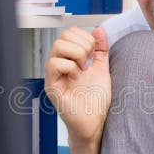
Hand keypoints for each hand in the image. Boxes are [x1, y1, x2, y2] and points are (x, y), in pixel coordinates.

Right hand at [44, 26, 110, 143]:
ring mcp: (53, 75)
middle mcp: (58, 65)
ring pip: (58, 46)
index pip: (69, 33)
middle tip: (88, 63)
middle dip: (82, 45)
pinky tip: (77, 77)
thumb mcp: (102, 69)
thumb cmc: (95, 101)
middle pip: (63, 36)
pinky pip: (54, 64)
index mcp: (69, 59)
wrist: (94, 123)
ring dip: (77, 55)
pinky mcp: (51, 86)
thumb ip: (100, 50)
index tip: (93, 54)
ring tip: (83, 70)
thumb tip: (99, 30)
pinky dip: (70, 67)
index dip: (85, 38)